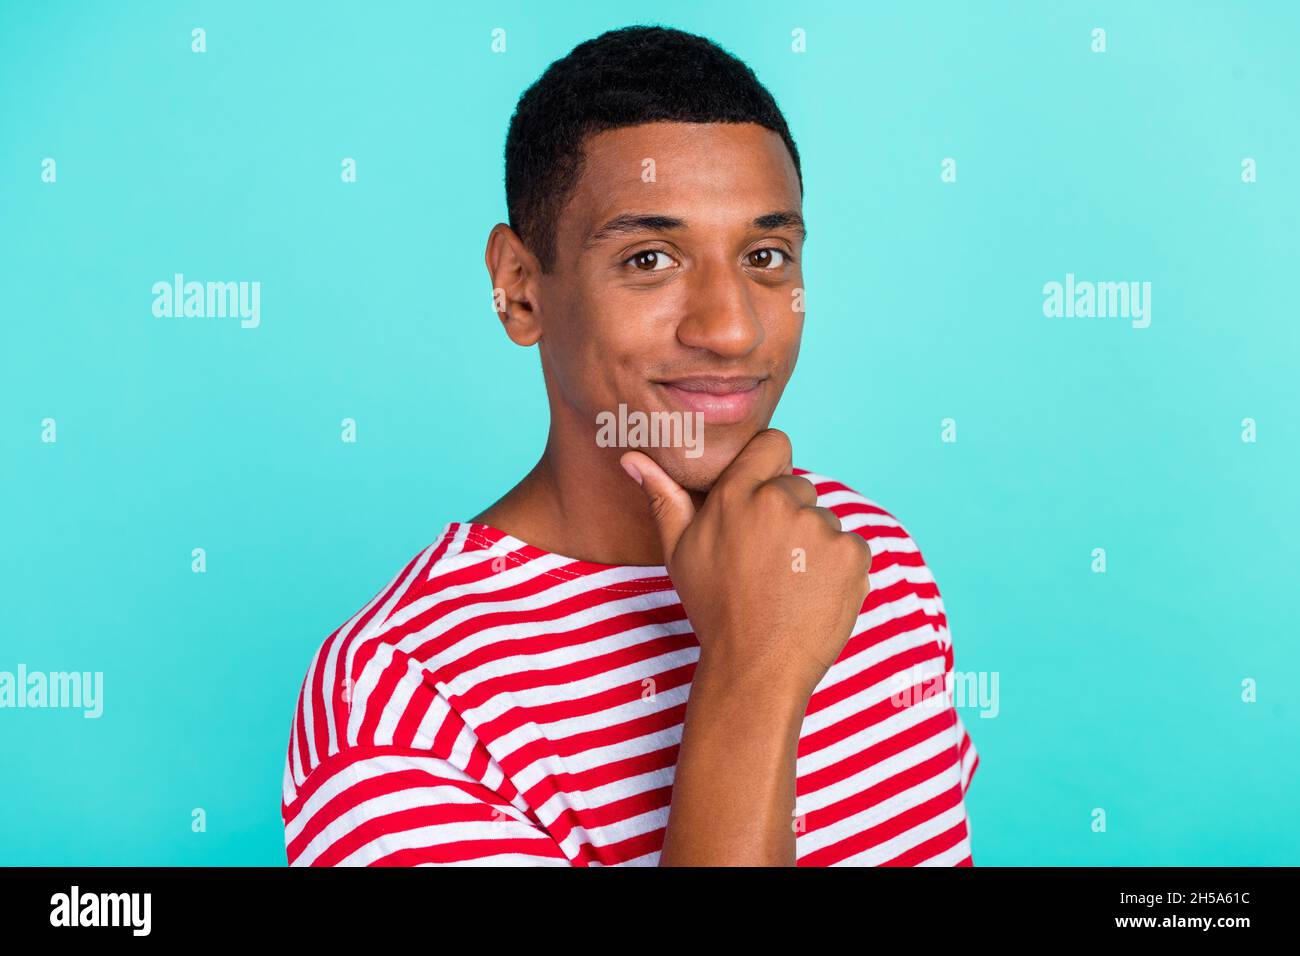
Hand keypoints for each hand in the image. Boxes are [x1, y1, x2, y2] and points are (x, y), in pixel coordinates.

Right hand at [620, 429, 872, 701]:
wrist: (755, 669)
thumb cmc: (713, 609)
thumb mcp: (679, 552)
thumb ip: (663, 498)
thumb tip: (631, 458)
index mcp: (736, 495)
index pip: (774, 444)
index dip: (772, 469)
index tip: (765, 500)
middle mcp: (780, 503)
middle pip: (798, 488)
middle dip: (789, 516)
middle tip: (769, 562)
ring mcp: (820, 528)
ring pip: (824, 520)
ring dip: (813, 544)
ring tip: (790, 584)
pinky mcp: (852, 554)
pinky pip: (851, 547)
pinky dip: (839, 569)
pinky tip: (813, 595)